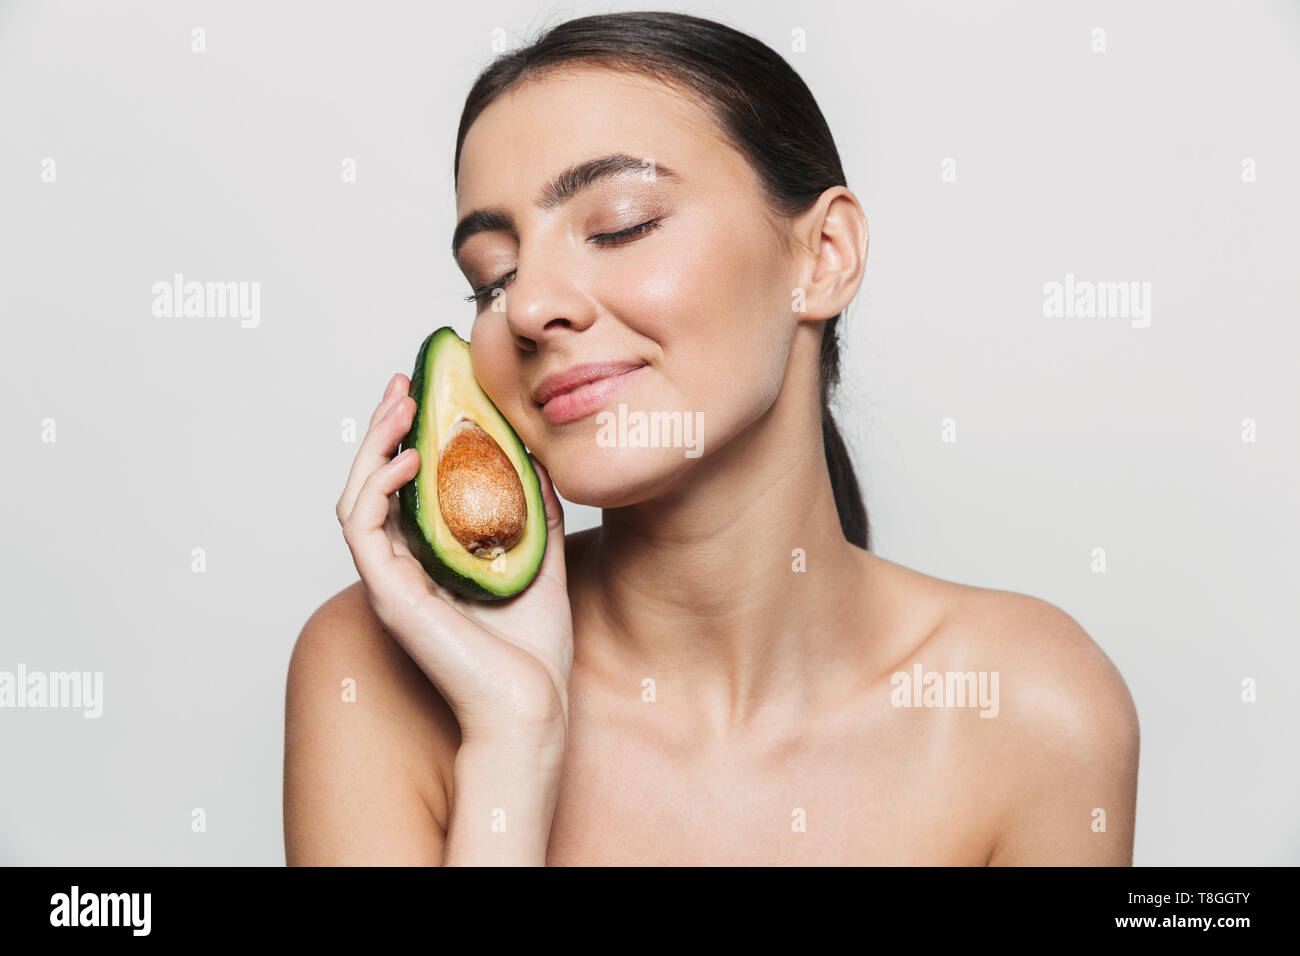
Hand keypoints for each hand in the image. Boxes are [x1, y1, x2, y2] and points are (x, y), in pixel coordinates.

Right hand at [336, 373, 572, 746]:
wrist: (534, 705)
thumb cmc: (535, 650)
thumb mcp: (542, 559)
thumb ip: (536, 512)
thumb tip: (539, 460)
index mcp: (433, 559)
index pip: (406, 486)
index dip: (409, 437)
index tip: (429, 392)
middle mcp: (404, 567)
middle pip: (375, 482)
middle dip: (384, 427)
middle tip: (404, 382)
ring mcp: (390, 580)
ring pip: (358, 496)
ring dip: (374, 445)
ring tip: (400, 403)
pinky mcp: (387, 594)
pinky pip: (362, 529)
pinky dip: (378, 487)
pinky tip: (408, 458)